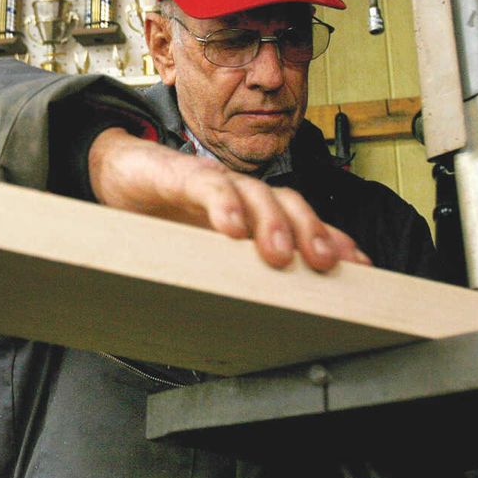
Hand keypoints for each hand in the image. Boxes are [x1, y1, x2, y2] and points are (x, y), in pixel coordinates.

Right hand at [88, 127, 370, 270]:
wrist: (116, 172)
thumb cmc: (162, 212)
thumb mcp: (206, 247)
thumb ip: (239, 266)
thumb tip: (276, 305)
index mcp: (251, 212)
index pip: (303, 222)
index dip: (334, 241)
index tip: (361, 270)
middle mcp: (240, 193)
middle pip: (289, 203)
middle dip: (311, 233)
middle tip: (321, 264)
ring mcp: (213, 181)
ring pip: (255, 193)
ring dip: (272, 222)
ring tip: (277, 254)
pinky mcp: (178, 174)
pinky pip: (207, 185)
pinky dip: (222, 205)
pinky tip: (229, 227)